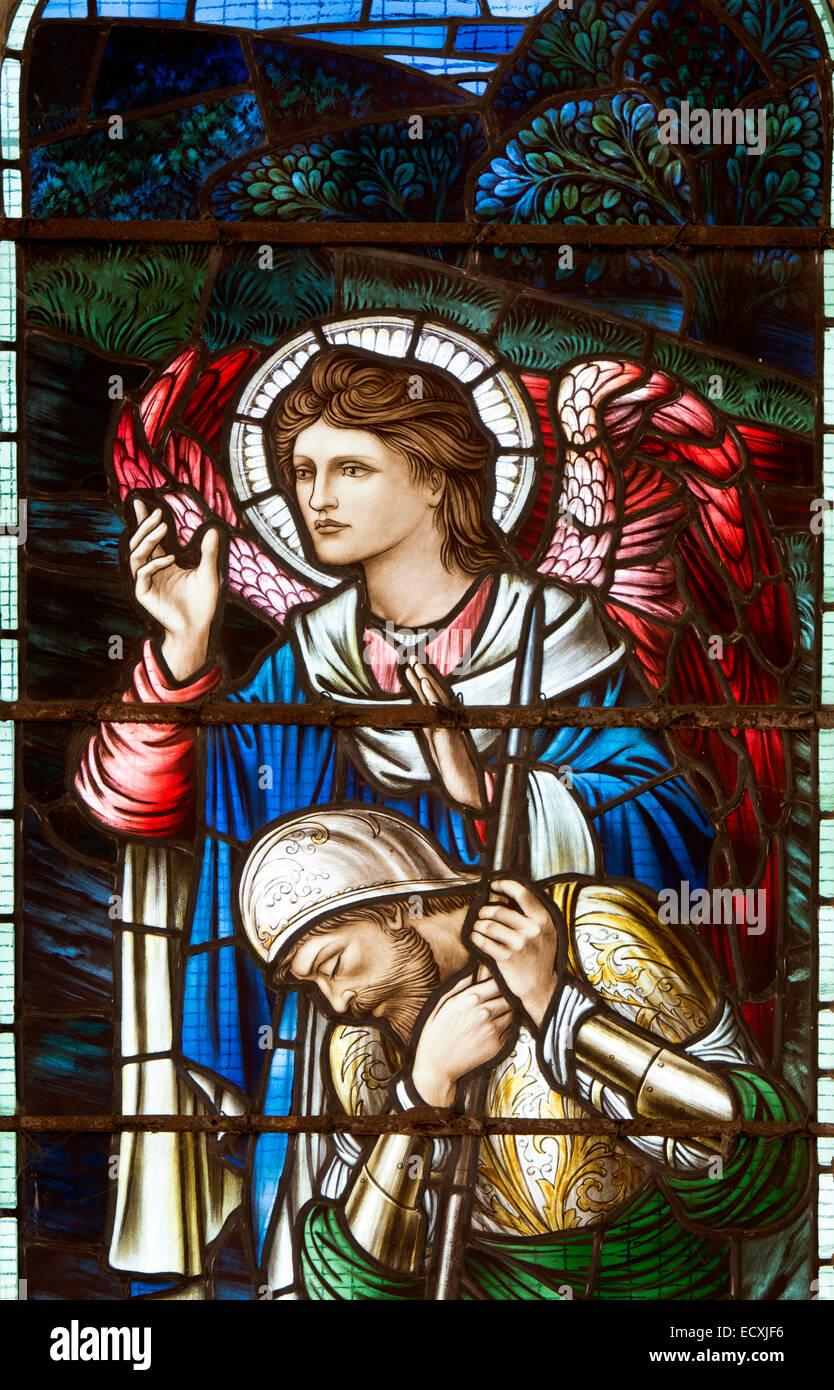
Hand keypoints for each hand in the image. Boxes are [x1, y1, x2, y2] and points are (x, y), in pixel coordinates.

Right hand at [129, 498, 222, 680]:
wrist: (197, 628)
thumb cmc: (202, 603)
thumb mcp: (209, 573)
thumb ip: (209, 552)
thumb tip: (214, 529)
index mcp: (161, 563)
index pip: (150, 538)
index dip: (145, 520)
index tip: (142, 501)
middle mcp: (151, 570)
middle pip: (139, 542)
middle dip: (145, 526)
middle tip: (157, 513)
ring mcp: (145, 582)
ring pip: (135, 555)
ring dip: (147, 540)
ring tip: (162, 528)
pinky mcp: (143, 594)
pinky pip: (142, 573)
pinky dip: (154, 563)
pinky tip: (169, 558)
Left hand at [401, 656, 485, 812]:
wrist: (463, 782)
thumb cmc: (452, 765)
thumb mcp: (437, 745)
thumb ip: (432, 732)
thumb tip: (426, 723)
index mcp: (442, 720)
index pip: (430, 698)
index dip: (420, 682)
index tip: (411, 667)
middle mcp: (447, 719)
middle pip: (433, 692)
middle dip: (422, 674)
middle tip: (412, 656)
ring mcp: (449, 723)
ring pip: (436, 698)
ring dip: (426, 679)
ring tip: (416, 664)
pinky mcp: (448, 730)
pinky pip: (439, 709)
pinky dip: (433, 695)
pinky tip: (425, 682)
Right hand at [411, 969, 515, 1106]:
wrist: (437, 1066)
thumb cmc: (435, 1033)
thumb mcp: (442, 1004)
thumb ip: (460, 985)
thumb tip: (473, 970)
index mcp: (470, 999)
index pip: (497, 981)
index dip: (499, 982)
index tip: (495, 984)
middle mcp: (484, 1012)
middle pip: (508, 997)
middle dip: (504, 997)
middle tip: (497, 1000)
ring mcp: (493, 1030)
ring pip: (511, 1013)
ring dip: (506, 1012)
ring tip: (494, 1015)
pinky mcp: (497, 1045)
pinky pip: (510, 1030)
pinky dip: (505, 1028)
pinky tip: (492, 1030)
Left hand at [470, 879, 560, 1027]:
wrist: (541, 987)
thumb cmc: (540, 956)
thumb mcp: (546, 932)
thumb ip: (532, 914)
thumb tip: (507, 893)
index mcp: (543, 920)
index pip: (521, 893)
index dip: (504, 884)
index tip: (493, 885)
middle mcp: (532, 930)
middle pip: (498, 910)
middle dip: (485, 911)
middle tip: (482, 914)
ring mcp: (519, 944)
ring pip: (488, 925)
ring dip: (478, 925)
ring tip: (479, 927)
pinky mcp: (506, 958)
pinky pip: (484, 941)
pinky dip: (476, 938)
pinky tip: (476, 938)